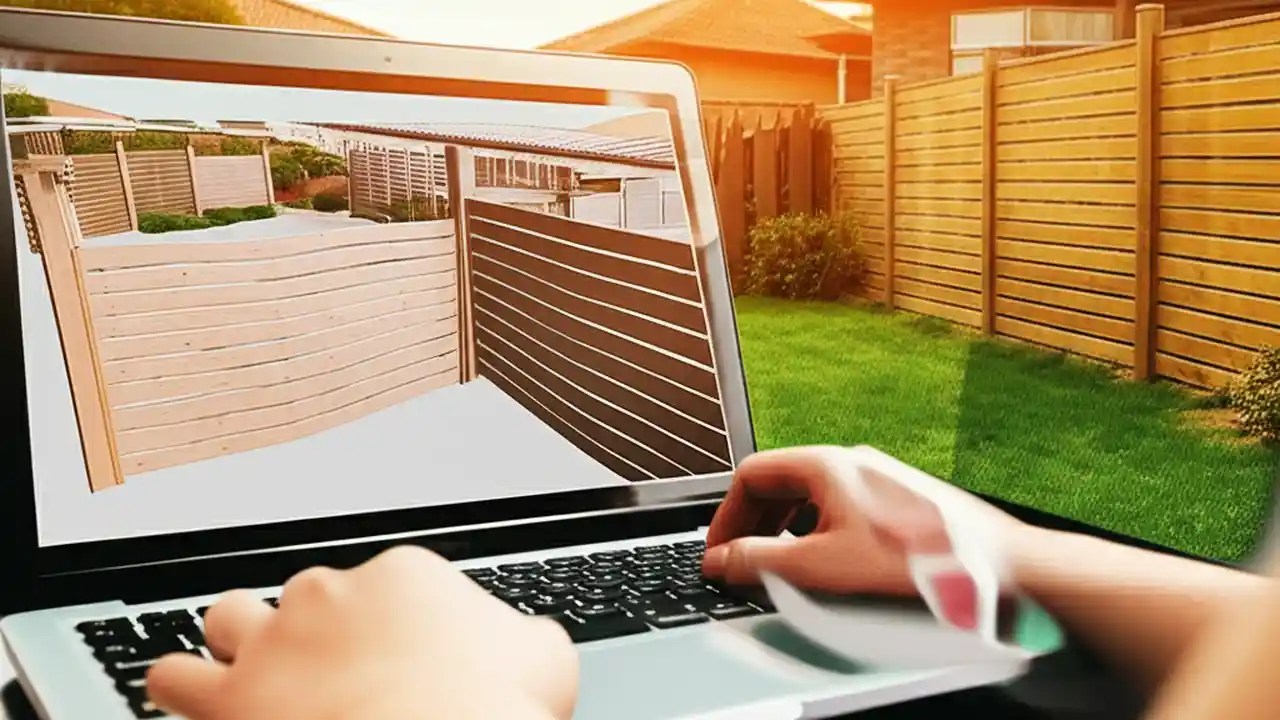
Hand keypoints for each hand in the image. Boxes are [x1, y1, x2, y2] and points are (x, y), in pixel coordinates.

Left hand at [146, 546, 578, 719]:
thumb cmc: (489, 707)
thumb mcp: (544, 660)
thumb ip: (528, 639)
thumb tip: (531, 642)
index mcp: (406, 577)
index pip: (387, 587)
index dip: (391, 626)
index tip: (405, 658)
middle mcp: (332, 595)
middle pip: (306, 597)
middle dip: (315, 631)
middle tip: (336, 673)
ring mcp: (276, 641)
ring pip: (229, 618)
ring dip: (237, 642)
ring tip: (253, 670)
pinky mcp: (229, 696)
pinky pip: (171, 677)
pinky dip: (181, 687)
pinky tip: (196, 698)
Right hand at [701, 446, 1026, 595]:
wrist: (997, 568)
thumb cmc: (922, 562)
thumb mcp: (823, 568)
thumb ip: (762, 561)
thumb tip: (722, 558)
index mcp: (827, 465)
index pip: (751, 476)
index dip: (726, 516)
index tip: (721, 550)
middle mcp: (852, 463)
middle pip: (780, 484)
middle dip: (754, 526)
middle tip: (743, 563)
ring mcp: (878, 479)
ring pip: (810, 497)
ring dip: (785, 532)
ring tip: (783, 570)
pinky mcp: (899, 500)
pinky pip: (840, 508)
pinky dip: (818, 533)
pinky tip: (830, 566)